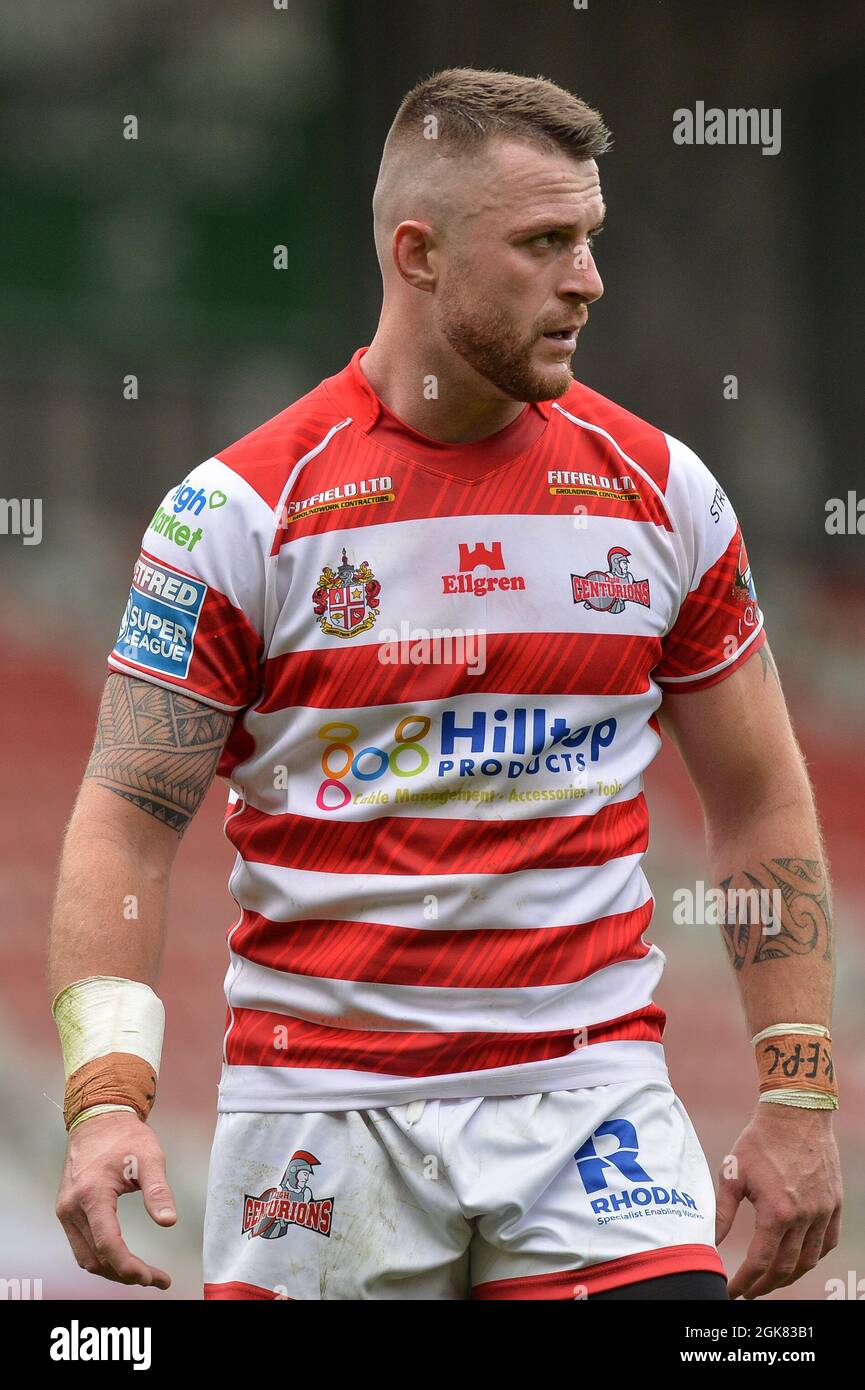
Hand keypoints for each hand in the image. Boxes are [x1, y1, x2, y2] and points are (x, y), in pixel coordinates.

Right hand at [56, 1110, 175, 1288]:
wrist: (98, 1120)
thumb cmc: (126, 1137)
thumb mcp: (150, 1158)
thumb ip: (158, 1190)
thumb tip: (169, 1222)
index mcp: (92, 1194)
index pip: (107, 1244)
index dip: (129, 1267)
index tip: (153, 1278)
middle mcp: (72, 1207)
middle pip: (96, 1258)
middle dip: (125, 1274)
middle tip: (155, 1279)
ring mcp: (65, 1211)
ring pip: (86, 1257)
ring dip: (113, 1271)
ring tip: (143, 1274)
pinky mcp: (66, 1211)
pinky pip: (81, 1246)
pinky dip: (102, 1258)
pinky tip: (123, 1259)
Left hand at [715, 1104, 841, 1298]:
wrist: (796, 1114)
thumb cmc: (760, 1142)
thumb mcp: (732, 1174)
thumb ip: (723, 1213)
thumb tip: (711, 1241)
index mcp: (777, 1212)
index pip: (760, 1262)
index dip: (745, 1282)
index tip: (732, 1291)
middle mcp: (804, 1218)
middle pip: (785, 1268)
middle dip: (765, 1285)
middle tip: (749, 1290)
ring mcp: (823, 1212)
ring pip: (809, 1260)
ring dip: (789, 1276)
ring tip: (770, 1281)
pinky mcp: (834, 1204)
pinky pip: (827, 1242)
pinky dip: (813, 1257)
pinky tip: (798, 1259)